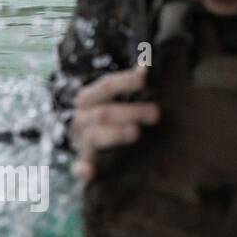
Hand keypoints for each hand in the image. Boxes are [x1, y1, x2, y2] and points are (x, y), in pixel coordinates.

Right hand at [69, 66, 158, 180]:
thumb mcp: (119, 97)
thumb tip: (148, 64)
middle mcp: (83, 119)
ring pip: (96, 136)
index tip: (144, 77)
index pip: (106, 86)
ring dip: (115, 134)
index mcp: (90, 99)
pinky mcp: (84, 163)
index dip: (125, 81)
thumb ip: (133, 83)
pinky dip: (83, 169)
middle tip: (156, 114)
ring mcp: (82, 142)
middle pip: (104, 112)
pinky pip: (79, 167)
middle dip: (130, 111)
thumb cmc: (116, 114)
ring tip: (136, 132)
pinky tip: (90, 172)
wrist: (95, 145)